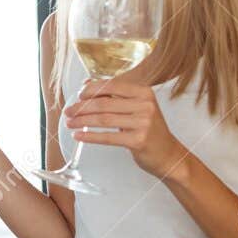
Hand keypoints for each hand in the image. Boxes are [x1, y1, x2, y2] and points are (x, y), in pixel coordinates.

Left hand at [63, 78, 188, 180]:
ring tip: (70, 123)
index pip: (111, 85)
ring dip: (82, 121)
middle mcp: (145, 105)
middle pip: (104, 103)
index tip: (78, 96)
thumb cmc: (149, 130)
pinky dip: (90, 136)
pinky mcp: (138, 140)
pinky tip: (79, 135)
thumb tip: (87, 84)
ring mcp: (143, 123)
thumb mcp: (137, 107)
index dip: (91, 90)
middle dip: (82, 107)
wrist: (168, 154)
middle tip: (69, 111)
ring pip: (104, 119)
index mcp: (144, 92)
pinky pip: (108, 137)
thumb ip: (114, 95)